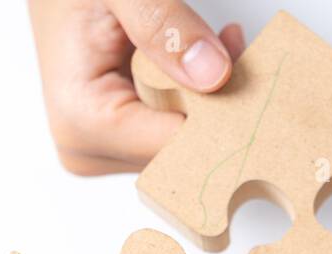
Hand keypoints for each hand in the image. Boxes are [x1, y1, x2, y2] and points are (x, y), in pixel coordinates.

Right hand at [28, 0, 245, 173]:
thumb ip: (161, 25)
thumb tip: (211, 73)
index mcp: (81, 119)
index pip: (172, 148)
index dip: (218, 121)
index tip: (250, 87)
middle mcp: (89, 147)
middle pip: (180, 150)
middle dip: (217, 105)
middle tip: (234, 50)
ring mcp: (104, 148)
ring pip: (184, 142)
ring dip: (210, 98)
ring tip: (217, 45)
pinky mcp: (119, 140)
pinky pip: (174, 130)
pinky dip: (196, 97)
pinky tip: (203, 60)